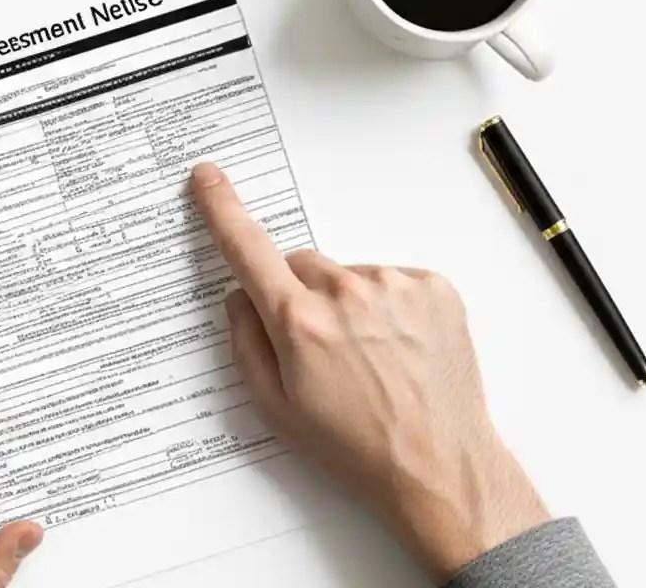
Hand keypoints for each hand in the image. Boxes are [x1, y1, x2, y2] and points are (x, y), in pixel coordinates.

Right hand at [190, 162, 549, 581]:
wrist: (437, 466)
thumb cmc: (356, 446)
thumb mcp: (274, 407)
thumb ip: (245, 342)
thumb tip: (240, 298)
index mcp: (299, 322)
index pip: (246, 249)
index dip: (221, 208)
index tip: (208, 178)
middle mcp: (345, 293)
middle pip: (300, 264)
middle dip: (297, 294)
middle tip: (317, 348)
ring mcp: (393, 286)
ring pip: (346, 274)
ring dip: (346, 303)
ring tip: (368, 358)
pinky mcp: (432, 287)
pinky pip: (389, 280)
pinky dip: (386, 305)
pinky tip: (395, 348)